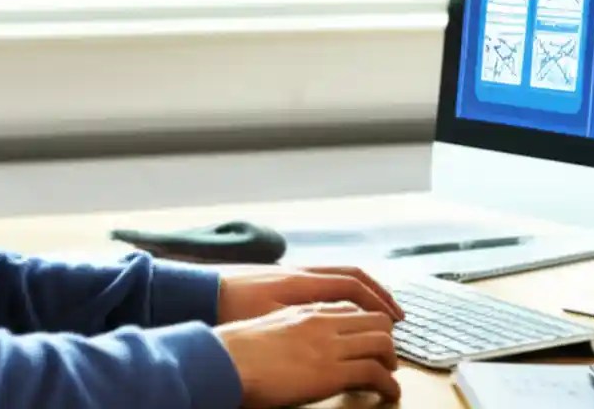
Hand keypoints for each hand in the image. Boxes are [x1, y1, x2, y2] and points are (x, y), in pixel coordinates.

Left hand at [217, 267, 404, 324]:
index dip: (378, 301)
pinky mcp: (280, 280)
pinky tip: (340, 310)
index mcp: (303, 281)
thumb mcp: (271, 319)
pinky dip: (341, 293)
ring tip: (374, 311)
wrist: (198, 291)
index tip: (395, 319)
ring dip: (361, 292)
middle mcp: (301, 271)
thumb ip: (308, 319)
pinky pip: (323, 281)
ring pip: (338, 276)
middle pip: (352, 276)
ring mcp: (291, 273)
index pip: (353, 285)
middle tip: (396, 316)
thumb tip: (341, 322)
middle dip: (378, 295)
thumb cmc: (232, 309)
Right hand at [218, 301, 400, 407]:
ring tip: (390, 376)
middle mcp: (324, 322)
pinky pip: (374, 373)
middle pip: (376, 320)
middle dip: (386, 338)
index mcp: (308, 310)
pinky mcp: (332, 372)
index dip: (369, 323)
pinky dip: (388, 385)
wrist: (226, 362)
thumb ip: (294, 328)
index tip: (373, 336)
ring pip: (382, 342)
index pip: (354, 309)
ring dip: (391, 360)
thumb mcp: (271, 327)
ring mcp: (330, 345)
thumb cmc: (237, 351)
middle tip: (387, 356)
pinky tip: (389, 393)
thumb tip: (300, 344)